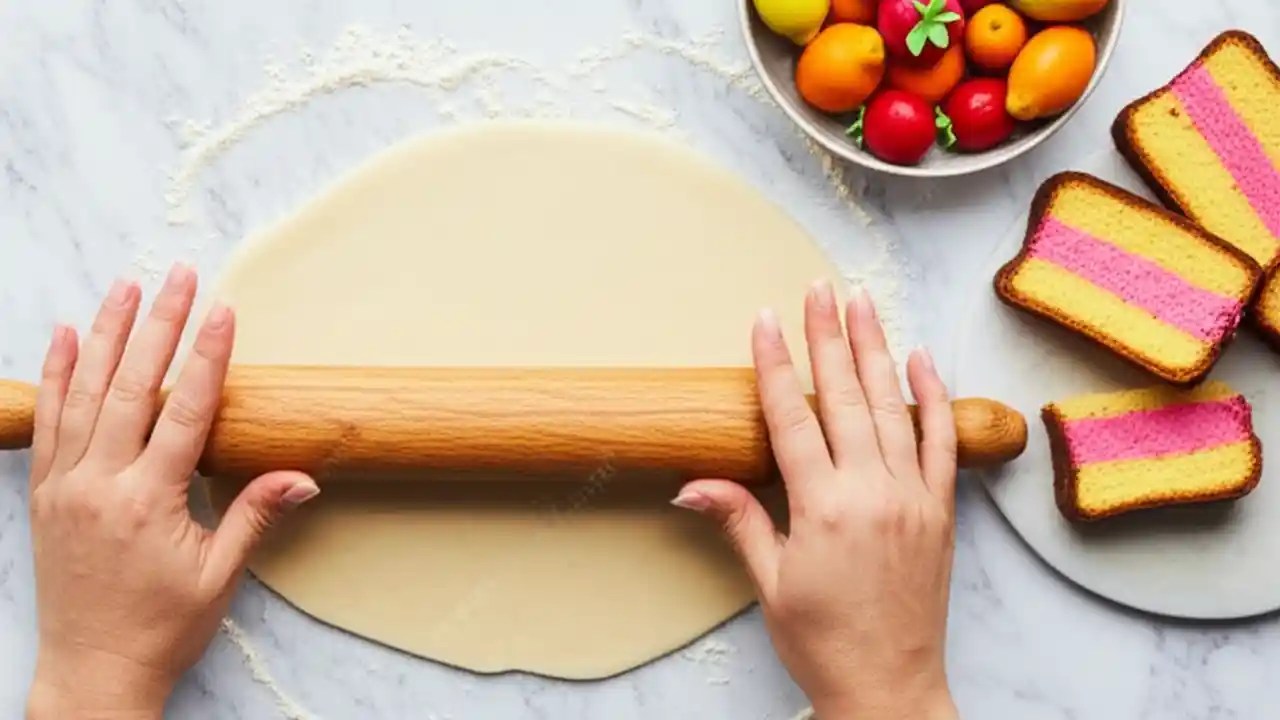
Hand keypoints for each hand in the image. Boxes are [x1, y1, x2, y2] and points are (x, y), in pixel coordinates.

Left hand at [25, 266, 319, 718]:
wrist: (93, 671)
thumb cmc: (162, 628)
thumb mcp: (219, 576)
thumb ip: (256, 516)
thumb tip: (304, 475)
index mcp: (147, 503)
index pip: (184, 412)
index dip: (206, 358)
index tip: (223, 311)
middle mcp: (99, 485)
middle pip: (132, 387)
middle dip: (159, 325)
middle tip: (179, 276)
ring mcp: (64, 487)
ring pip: (83, 394)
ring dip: (107, 334)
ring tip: (127, 286)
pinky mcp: (44, 495)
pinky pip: (46, 423)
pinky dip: (55, 376)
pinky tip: (67, 337)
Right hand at [674, 283, 958, 719]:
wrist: (889, 687)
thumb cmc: (822, 641)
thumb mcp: (769, 583)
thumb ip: (739, 521)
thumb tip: (691, 483)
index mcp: (822, 508)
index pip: (791, 418)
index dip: (774, 365)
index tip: (764, 320)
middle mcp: (871, 492)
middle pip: (843, 397)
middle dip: (827, 336)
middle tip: (818, 287)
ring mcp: (912, 497)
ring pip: (891, 407)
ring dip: (875, 349)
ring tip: (863, 301)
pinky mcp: (940, 511)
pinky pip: (941, 442)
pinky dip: (934, 398)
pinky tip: (922, 359)